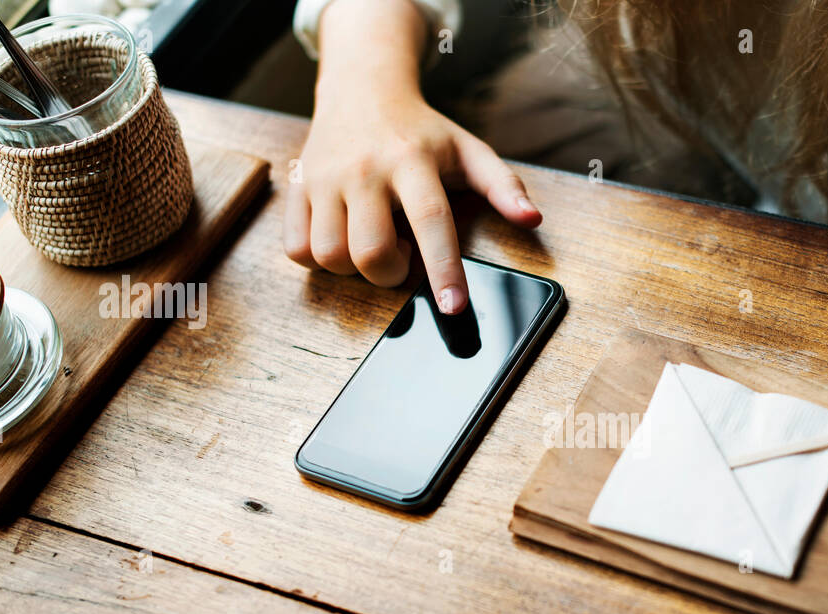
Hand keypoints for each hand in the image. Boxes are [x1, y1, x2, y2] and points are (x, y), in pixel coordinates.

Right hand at [283, 0, 541, 313]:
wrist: (361, 90)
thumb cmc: (420, 131)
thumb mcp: (468, 150)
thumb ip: (503, 185)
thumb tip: (531, 219)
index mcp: (412, 159)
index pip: (430, 221)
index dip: (444, 269)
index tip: (454, 307)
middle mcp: (363, 169)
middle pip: (371, 252)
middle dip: (391, 274)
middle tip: (404, 254)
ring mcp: (323, 179)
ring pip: (331, 257)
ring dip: (356, 268)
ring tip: (375, 240)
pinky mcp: (296, 189)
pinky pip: (297, 250)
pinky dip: (320, 258)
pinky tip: (342, 238)